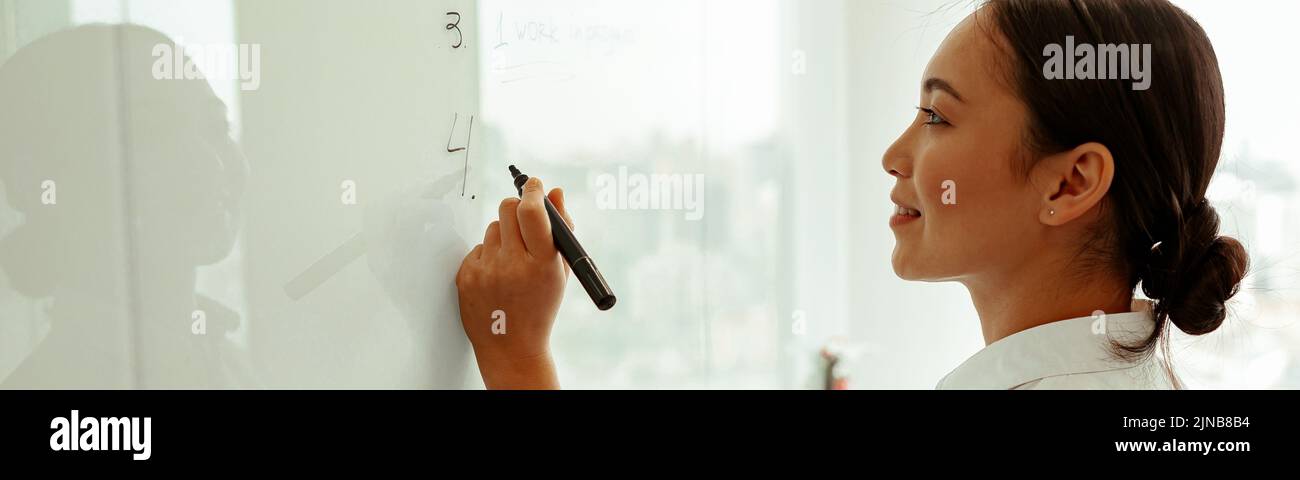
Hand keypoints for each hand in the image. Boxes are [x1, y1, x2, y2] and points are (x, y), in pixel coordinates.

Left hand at [456, 177, 574, 389]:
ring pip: (492, 227)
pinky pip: (478, 247)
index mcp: (542, 263)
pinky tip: (497, 275)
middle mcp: (513, 265)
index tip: (534, 185)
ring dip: (503, 234)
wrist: (512, 346)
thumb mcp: (560, 271)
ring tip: (512, 259)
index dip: (532, 192)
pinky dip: (489, 255)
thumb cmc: (541, 306)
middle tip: (523, 215)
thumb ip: (561, 229)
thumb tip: (555, 192)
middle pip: (507, 208)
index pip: (532, 212)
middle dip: (517, 206)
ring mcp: (486, 271)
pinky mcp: (466, 276)